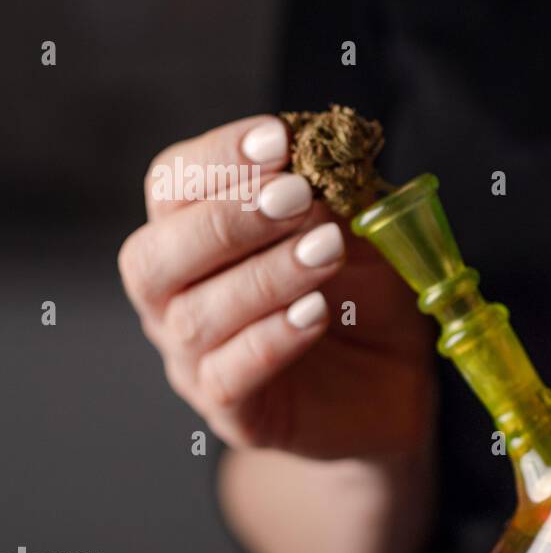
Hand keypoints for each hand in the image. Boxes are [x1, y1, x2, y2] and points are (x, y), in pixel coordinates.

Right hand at [119, 115, 433, 458]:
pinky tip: (316, 313)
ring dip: (265, 275)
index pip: (171, 186)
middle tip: (297, 196)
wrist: (392, 386)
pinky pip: (230, 376)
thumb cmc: (363, 300)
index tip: (277, 139)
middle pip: (155, 254)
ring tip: (326, 251)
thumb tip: (323, 153)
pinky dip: (272, 338)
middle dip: (227, 218)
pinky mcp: (233, 413)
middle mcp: (174, 299)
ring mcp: (195, 360)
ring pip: (197, 317)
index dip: (217, 158)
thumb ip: (335, 199)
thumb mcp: (360, 236)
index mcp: (192, 239)